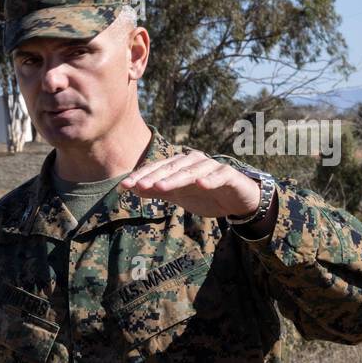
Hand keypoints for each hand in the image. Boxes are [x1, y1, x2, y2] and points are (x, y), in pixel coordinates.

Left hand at [119, 149, 259, 218]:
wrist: (237, 201)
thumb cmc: (205, 195)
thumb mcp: (177, 195)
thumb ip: (156, 191)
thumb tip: (131, 188)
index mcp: (180, 165)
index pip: (157, 169)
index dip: (141, 176)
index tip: (124, 186)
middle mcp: (194, 162)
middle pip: (172, 168)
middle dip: (154, 177)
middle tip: (138, 186)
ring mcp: (212, 167)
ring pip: (192, 171)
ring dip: (176, 178)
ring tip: (161, 187)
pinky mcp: (229, 175)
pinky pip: (219, 175)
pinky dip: (211, 179)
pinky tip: (201, 184)